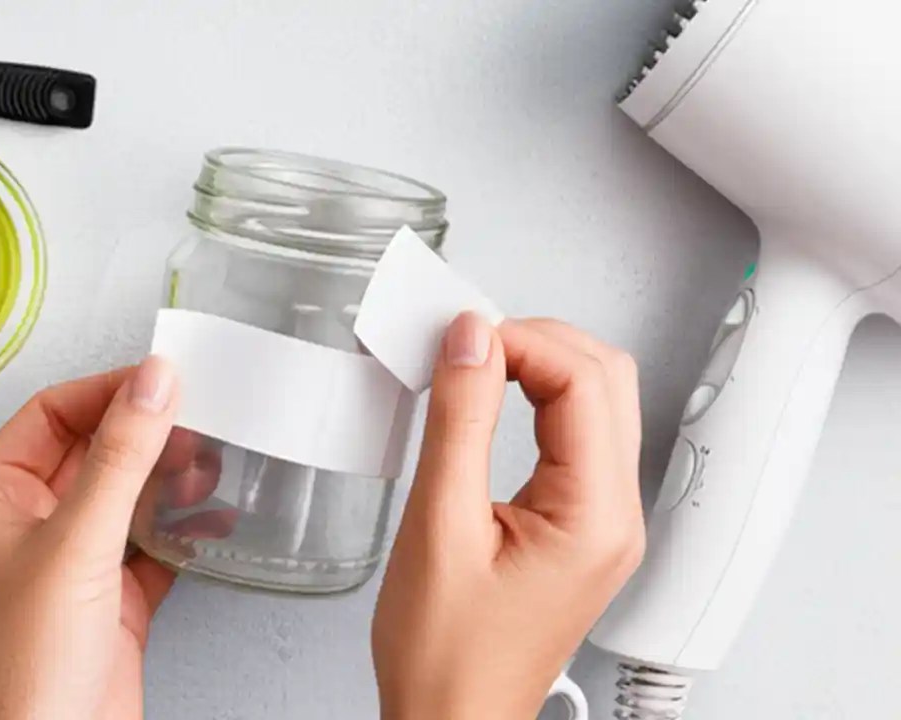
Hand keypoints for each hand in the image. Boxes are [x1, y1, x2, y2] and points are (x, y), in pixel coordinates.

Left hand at [0, 358, 178, 719]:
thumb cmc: (25, 669)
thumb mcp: (76, 544)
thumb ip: (119, 458)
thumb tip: (151, 383)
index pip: (50, 415)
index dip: (105, 391)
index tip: (161, 379)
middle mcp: (30, 528)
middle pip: (92, 452)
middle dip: (145, 434)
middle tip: (197, 415)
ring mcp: (72, 566)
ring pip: (126, 497)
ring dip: (169, 477)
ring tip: (210, 462)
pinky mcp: (111, 602)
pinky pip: (152, 546)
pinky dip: (185, 528)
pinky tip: (214, 516)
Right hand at [372, 313, 645, 718]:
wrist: (452, 718)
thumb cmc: (447, 656)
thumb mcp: (438, 527)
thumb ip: (458, 423)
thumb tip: (470, 342)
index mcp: (596, 518)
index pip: (584, 383)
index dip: (523, 341)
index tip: (462, 336)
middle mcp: (615, 518)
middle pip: (607, 381)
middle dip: (538, 342)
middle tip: (468, 341)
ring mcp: (604, 523)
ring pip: (598, 402)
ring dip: (540, 367)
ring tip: (474, 364)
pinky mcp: (581, 527)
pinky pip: (578, 437)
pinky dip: (537, 401)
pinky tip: (493, 399)